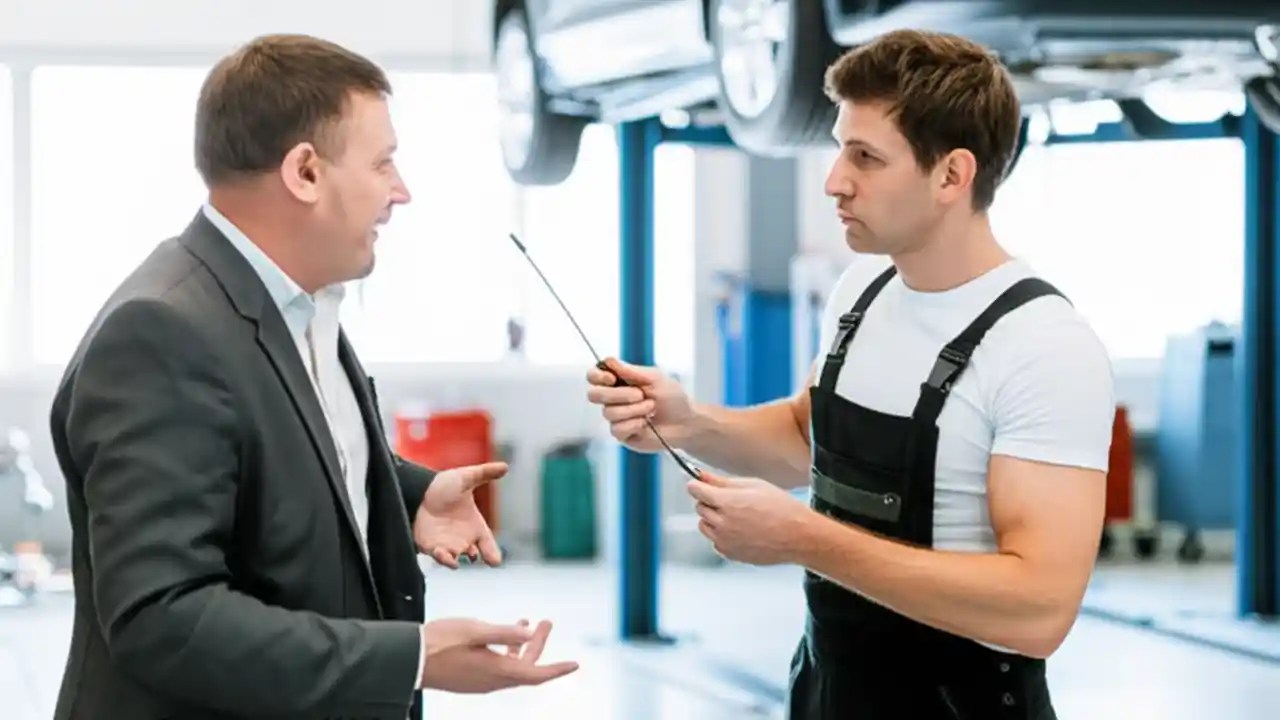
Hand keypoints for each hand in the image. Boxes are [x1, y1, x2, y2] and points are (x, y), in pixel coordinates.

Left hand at [415, 462, 506, 568]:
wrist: (418, 489)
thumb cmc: (443, 485)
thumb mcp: (466, 478)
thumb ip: (485, 473)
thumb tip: (504, 466)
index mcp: (474, 525)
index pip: (487, 542)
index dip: (492, 552)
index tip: (495, 562)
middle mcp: (463, 538)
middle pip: (473, 554)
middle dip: (475, 556)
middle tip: (475, 554)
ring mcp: (447, 544)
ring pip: (454, 558)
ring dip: (454, 560)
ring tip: (455, 560)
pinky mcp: (430, 546)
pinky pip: (438, 557)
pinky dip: (442, 559)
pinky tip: (442, 554)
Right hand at [420, 617, 579, 692]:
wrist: (409, 660)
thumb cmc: (440, 642)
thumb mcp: (475, 630)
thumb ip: (504, 632)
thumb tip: (530, 633)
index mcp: (497, 671)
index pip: (536, 674)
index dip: (557, 670)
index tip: (574, 664)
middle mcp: (492, 681)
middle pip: (525, 667)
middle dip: (539, 645)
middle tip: (547, 621)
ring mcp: (480, 682)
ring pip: (511, 667)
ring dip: (522, 647)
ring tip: (526, 622)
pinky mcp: (469, 679)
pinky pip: (497, 668)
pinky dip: (506, 652)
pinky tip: (500, 636)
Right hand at [586, 357, 693, 452]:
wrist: (686, 422)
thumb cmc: (672, 398)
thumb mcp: (655, 378)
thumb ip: (631, 371)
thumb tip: (608, 361)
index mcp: (619, 381)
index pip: (593, 376)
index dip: (597, 376)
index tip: (612, 378)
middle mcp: (613, 399)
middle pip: (594, 395)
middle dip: (618, 394)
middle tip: (640, 394)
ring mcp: (616, 418)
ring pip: (608, 412)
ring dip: (634, 409)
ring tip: (651, 408)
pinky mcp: (622, 434)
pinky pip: (617, 429)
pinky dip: (634, 424)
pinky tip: (646, 424)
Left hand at [686, 471, 813, 564]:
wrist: (798, 536)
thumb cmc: (782, 510)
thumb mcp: (754, 486)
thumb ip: (724, 482)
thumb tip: (703, 476)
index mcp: (727, 502)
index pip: (695, 490)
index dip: (697, 485)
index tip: (699, 484)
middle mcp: (722, 523)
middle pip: (699, 508)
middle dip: (709, 501)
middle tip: (730, 500)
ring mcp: (725, 541)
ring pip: (704, 526)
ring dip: (713, 519)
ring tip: (736, 516)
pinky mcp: (730, 554)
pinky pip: (715, 542)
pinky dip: (721, 536)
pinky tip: (740, 531)